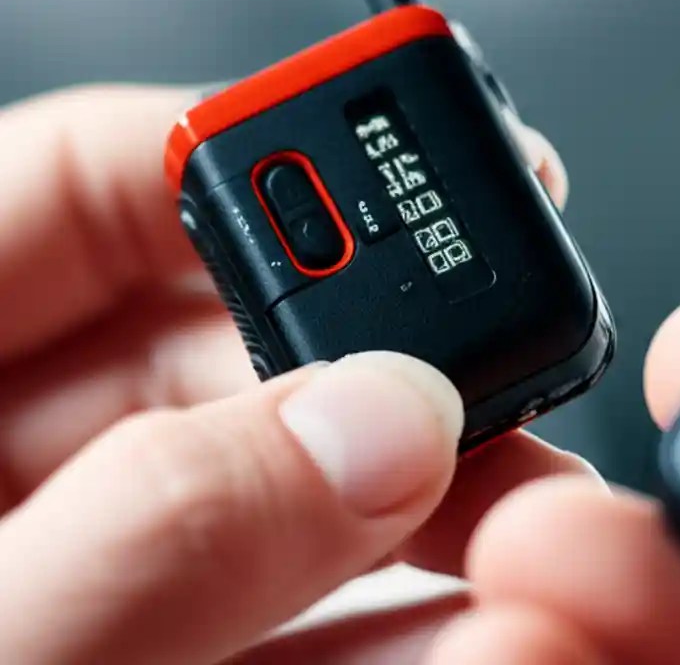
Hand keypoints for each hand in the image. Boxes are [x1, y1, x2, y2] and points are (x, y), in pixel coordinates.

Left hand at [0, 84, 597, 663]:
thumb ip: (151, 528)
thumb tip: (377, 425)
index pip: (77, 190)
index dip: (249, 162)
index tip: (401, 186)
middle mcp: (7, 479)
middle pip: (216, 355)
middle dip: (380, 370)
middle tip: (496, 393)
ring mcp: (79, 591)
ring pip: (275, 505)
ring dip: (417, 507)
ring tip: (526, 517)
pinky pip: (284, 633)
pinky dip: (392, 625)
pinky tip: (478, 625)